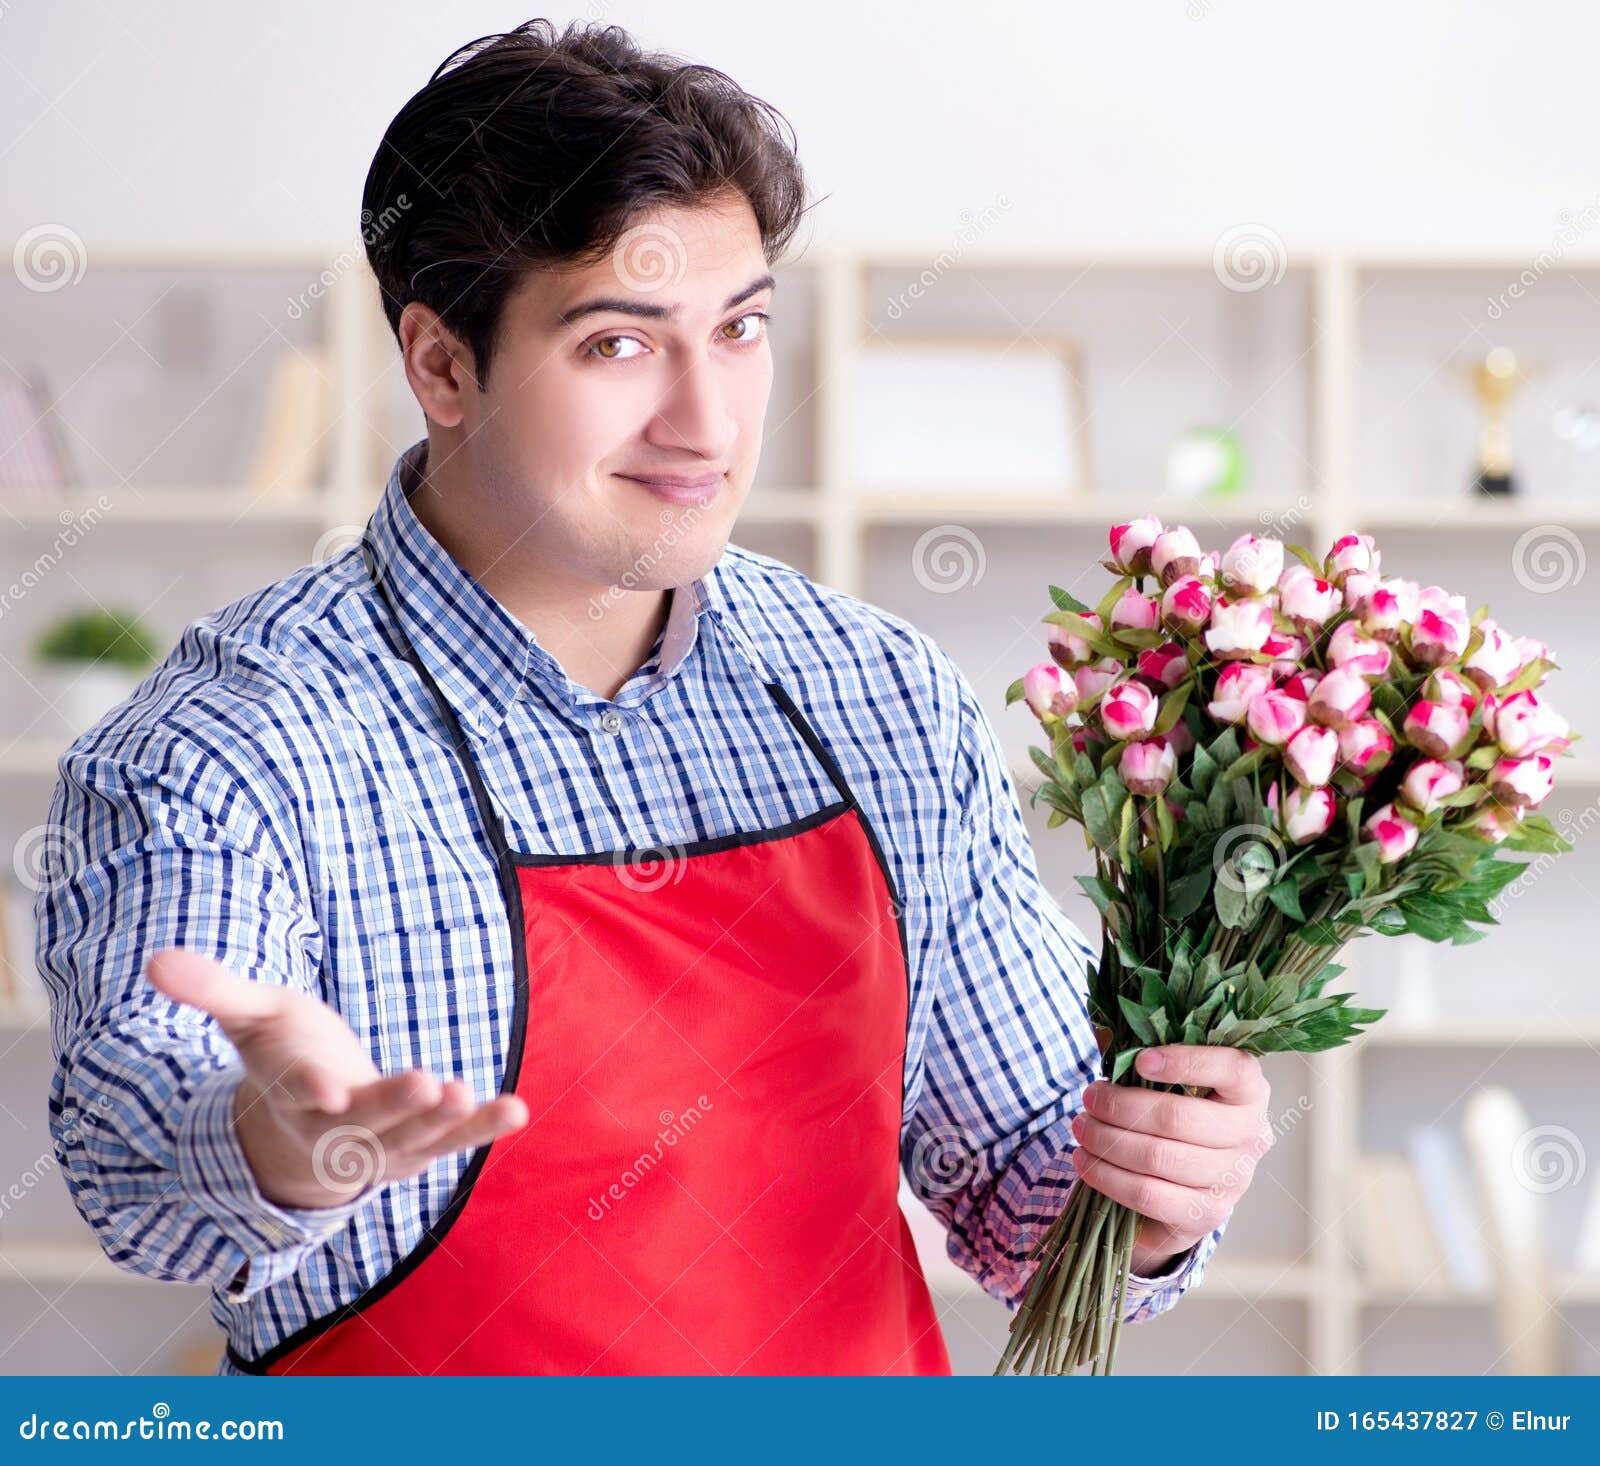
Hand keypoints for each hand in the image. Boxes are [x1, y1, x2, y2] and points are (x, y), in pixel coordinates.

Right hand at [145, 948, 527, 1210]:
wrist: (300, 1130)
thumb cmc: (280, 1057)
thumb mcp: (249, 1019)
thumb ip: (214, 990)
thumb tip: (155, 960)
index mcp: (291, 1095)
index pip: (298, 1095)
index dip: (312, 1090)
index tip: (326, 1089)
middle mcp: (336, 1131)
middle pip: (365, 1125)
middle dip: (395, 1108)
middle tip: (428, 1083)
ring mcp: (380, 1146)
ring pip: (412, 1140)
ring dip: (445, 1122)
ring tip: (467, 1096)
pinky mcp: (417, 1147)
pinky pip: (452, 1142)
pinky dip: (482, 1127)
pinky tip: (515, 1109)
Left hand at [1069, 1037, 1273, 1274]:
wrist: (1179, 1186)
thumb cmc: (1170, 1114)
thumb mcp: (1167, 1081)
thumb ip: (1147, 1053)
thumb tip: (1109, 1034)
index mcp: (1250, 1092)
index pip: (1232, 1070)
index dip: (1185, 1062)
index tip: (1140, 1059)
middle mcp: (1250, 1136)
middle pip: (1180, 1118)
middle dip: (1121, 1106)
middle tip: (1089, 1098)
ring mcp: (1232, 1181)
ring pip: (1159, 1157)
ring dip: (1107, 1140)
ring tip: (1081, 1128)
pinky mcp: (1206, 1215)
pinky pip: (1148, 1194)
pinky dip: (1107, 1176)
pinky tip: (1086, 1161)